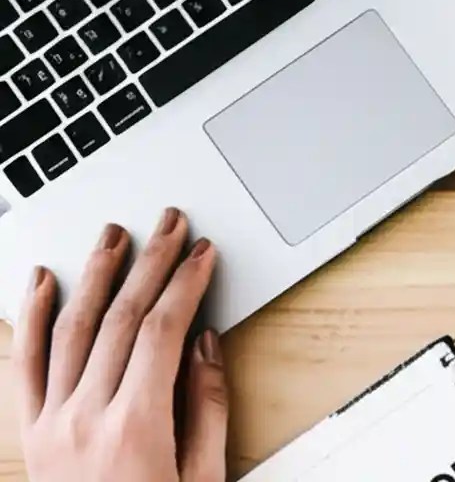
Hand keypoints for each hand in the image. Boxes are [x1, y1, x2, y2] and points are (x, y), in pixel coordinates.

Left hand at [12, 208, 227, 481]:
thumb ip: (206, 405)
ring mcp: (52, 423)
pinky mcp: (30, 432)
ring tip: (115, 235)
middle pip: (122, 318)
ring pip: (70, 328)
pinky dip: (27, 316)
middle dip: (152, 263)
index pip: (163, 330)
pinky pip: (23, 362)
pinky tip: (38, 281)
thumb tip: (205, 343)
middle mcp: (85, 418)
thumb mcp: (204, 476)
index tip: (202, 253)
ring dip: (96, 274)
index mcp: (136, 427)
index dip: (187, 283)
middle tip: (171, 224)